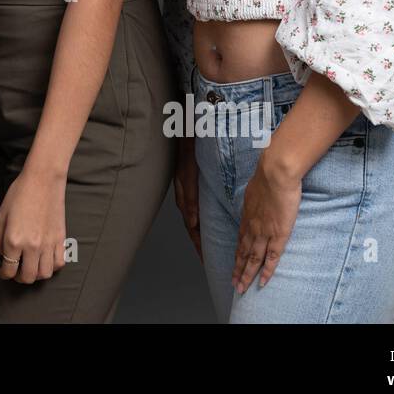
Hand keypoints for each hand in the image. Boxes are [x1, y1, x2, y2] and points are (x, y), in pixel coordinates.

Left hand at [0, 167, 66, 284]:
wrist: (43, 180)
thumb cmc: (19, 194)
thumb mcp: (1, 215)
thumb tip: (1, 254)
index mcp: (13, 239)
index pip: (8, 270)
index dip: (3, 274)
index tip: (3, 271)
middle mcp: (32, 245)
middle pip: (27, 277)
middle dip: (19, 278)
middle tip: (16, 271)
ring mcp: (48, 243)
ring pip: (44, 274)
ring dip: (36, 274)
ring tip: (31, 266)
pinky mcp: (60, 239)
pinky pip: (59, 263)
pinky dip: (52, 266)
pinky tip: (45, 259)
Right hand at [172, 136, 201, 261]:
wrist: (186, 133)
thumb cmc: (187, 152)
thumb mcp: (188, 175)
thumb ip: (189, 197)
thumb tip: (193, 222)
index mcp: (184, 197)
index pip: (192, 228)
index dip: (199, 245)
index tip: (206, 260)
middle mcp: (185, 197)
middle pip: (193, 227)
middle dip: (200, 243)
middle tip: (209, 259)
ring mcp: (188, 192)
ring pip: (195, 219)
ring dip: (201, 233)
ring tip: (209, 245)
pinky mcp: (192, 186)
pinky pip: (197, 208)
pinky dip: (202, 219)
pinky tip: (209, 221)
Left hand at [232, 154, 302, 292]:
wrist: (275, 174)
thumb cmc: (268, 177)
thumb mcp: (255, 189)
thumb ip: (255, 200)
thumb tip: (255, 200)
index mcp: (247, 217)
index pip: (241, 240)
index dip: (237, 254)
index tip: (234, 265)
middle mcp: (252, 227)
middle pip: (243, 253)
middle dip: (238, 270)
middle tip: (233, 285)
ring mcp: (264, 232)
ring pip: (253, 259)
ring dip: (246, 275)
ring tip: (242, 289)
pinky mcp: (278, 234)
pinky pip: (271, 258)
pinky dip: (266, 271)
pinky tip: (262, 282)